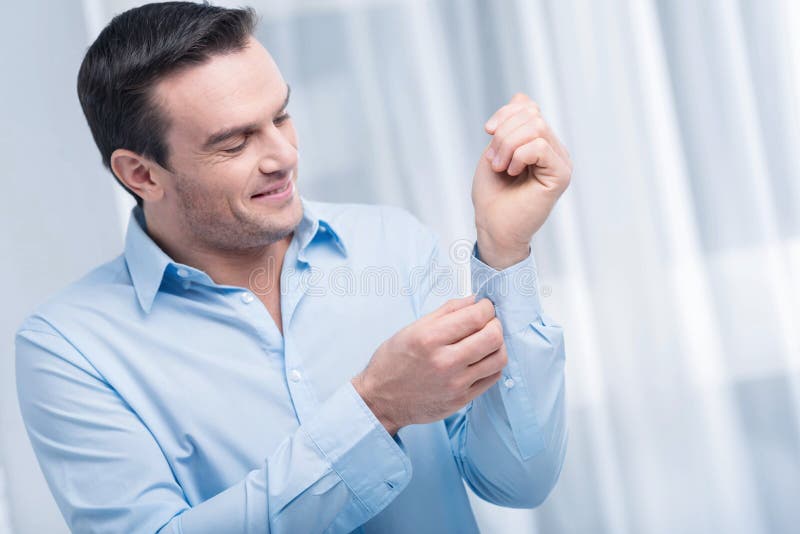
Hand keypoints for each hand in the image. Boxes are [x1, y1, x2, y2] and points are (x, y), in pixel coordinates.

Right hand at [351, 295, 507, 434]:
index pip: (476, 317)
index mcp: (430, 339)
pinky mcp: (462, 399)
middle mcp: (445, 361)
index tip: (484, 306)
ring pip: (498, 358)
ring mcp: (455, 383)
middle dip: (495, 323)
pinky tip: (482, 358)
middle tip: (488, 321)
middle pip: (493, 336)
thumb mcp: (412, 329)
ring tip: (486, 340)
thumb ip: (446, 312)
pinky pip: (492, 377)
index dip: (486, 307)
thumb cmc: (393, 363)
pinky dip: (492, 363)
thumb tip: (473, 300)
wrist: (381, 400)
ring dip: (498, 344)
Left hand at [472, 93, 572, 268]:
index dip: (505, 113)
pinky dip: (519, 156)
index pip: (529, 106)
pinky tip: (513, 172)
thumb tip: (522, 97)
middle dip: (503, 134)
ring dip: (508, 145)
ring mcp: (561, 162)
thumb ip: (510, 124)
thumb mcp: (496, 149)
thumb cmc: (493, 194)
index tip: (488, 132)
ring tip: (501, 167)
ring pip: (536, 127)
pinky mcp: (561, 175)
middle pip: (532, 114)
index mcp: (541, 142)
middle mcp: (555, 150)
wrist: (493, 226)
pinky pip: (541, 146)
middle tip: (494, 160)